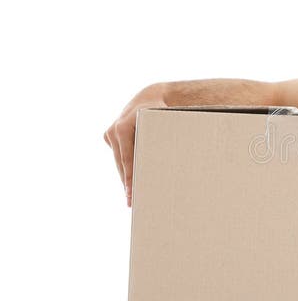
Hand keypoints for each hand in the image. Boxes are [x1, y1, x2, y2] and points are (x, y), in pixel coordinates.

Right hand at [103, 83, 167, 206]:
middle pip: (122, 164)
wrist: (150, 97)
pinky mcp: (110, 137)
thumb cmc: (162, 111)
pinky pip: (119, 157)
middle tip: (133, 203)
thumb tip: (184, 154)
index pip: (127, 159)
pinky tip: (132, 183)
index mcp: (124, 127)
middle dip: (128, 184)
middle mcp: (114, 130)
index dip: (130, 179)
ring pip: (119, 162)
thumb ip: (170, 138)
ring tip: (132, 197)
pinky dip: (126, 169)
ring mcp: (110, 134)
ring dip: (126, 179)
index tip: (132, 195)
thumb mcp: (166, 123)